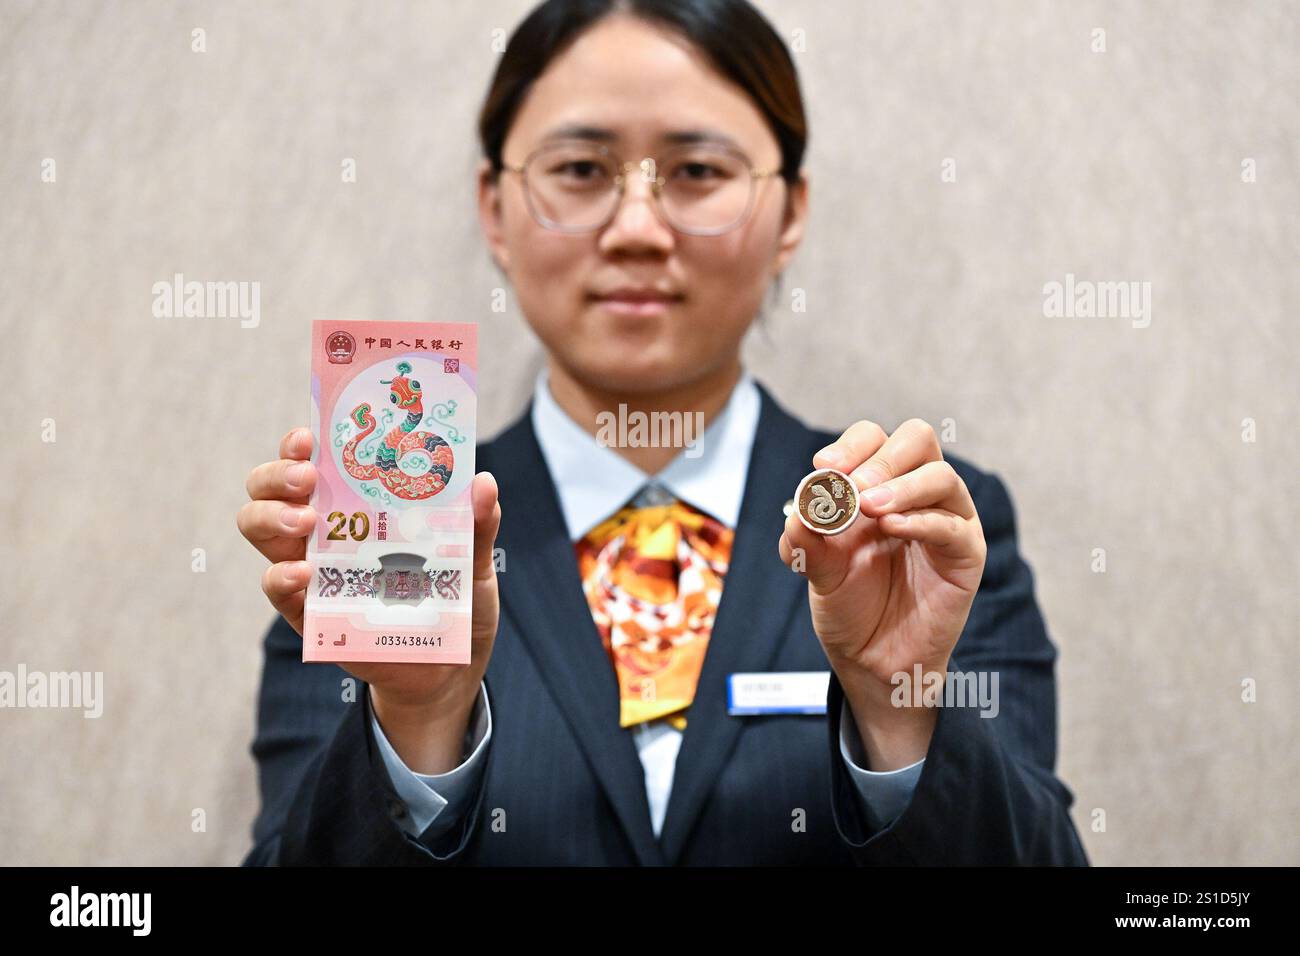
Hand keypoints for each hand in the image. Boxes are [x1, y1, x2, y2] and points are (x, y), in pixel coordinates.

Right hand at [238, 427, 502, 728]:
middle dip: (278, 475)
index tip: (310, 436)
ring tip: (305, 519)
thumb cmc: (456, 601)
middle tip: (308, 479)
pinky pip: (278, 590)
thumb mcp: (472, 560)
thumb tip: (484, 483)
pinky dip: (281, 578)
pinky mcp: (310, 614)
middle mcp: (325, 531)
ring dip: (271, 516)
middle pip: (271, 489)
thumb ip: (478, 525)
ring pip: (260, 530)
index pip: (312, 461)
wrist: (450, 667)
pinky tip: (301, 572)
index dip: (300, 444)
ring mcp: (313, 570)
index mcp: (358, 505)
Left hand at [778, 419, 985, 766]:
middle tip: (853, 486)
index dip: (851, 445)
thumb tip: (799, 511)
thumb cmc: (849, 602)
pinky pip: (953, 525)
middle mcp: (916, 493)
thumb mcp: (816, 568)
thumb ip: (806, 539)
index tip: (822, 467)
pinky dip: (921, 521)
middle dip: (882, 458)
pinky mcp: (964, 554)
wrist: (870, 657)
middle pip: (918, 439)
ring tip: (869, 509)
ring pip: (941, 476)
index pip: (874, 438)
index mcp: (878, 485)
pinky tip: (892, 529)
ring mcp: (946, 519)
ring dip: (902, 486)